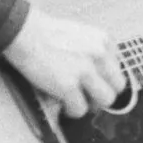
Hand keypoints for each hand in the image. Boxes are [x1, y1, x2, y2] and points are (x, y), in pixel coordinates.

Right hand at [0, 3, 128, 118]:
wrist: (24, 32)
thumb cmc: (46, 33)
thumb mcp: (82, 35)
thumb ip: (94, 52)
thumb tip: (98, 74)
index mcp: (104, 41)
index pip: (118, 69)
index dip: (105, 79)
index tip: (95, 83)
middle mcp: (100, 55)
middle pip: (117, 87)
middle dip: (103, 93)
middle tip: (88, 95)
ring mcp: (86, 71)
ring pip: (105, 101)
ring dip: (90, 104)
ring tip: (75, 100)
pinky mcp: (69, 86)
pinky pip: (80, 109)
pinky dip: (71, 110)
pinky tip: (62, 103)